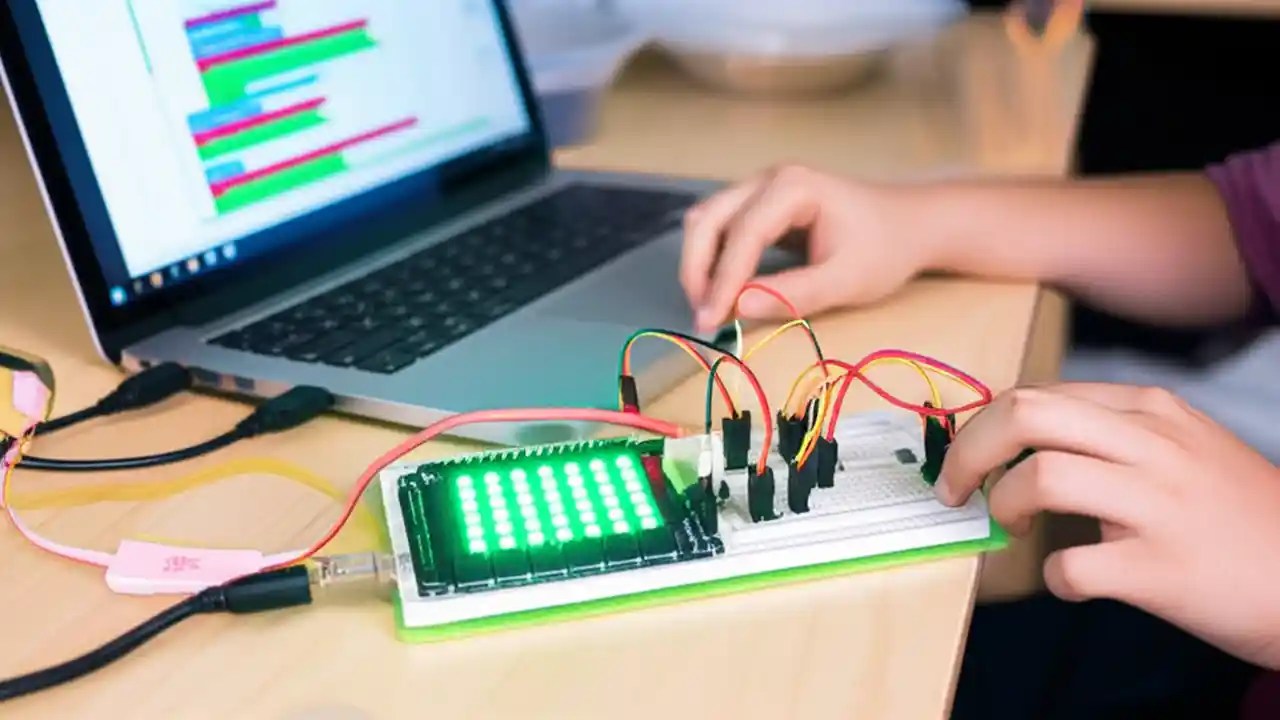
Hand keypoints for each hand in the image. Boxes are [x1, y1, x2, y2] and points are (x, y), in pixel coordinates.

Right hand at [680, 165, 933, 332]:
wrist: (912, 225)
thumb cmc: (885, 250)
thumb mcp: (846, 281)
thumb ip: (793, 294)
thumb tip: (737, 308)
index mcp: (793, 187)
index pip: (742, 234)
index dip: (723, 281)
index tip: (711, 321)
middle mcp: (769, 178)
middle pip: (708, 219)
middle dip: (698, 270)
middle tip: (704, 317)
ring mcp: (761, 187)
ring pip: (707, 221)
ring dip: (700, 264)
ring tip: (711, 307)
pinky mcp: (760, 203)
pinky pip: (720, 226)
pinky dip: (713, 259)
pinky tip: (723, 291)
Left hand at [938, 383, 1279, 668]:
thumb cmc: (1237, 516)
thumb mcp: (1183, 446)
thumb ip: (1109, 435)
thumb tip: (1019, 447)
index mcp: (1150, 409)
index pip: (1036, 394)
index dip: (982, 427)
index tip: (966, 458)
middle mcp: (1153, 445)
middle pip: (1025, 415)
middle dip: (968, 450)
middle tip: (953, 487)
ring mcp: (1158, 505)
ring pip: (1041, 477)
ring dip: (1002, 505)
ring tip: (1009, 526)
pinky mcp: (1162, 569)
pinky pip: (1072, 566)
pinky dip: (1054, 577)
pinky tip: (1071, 580)